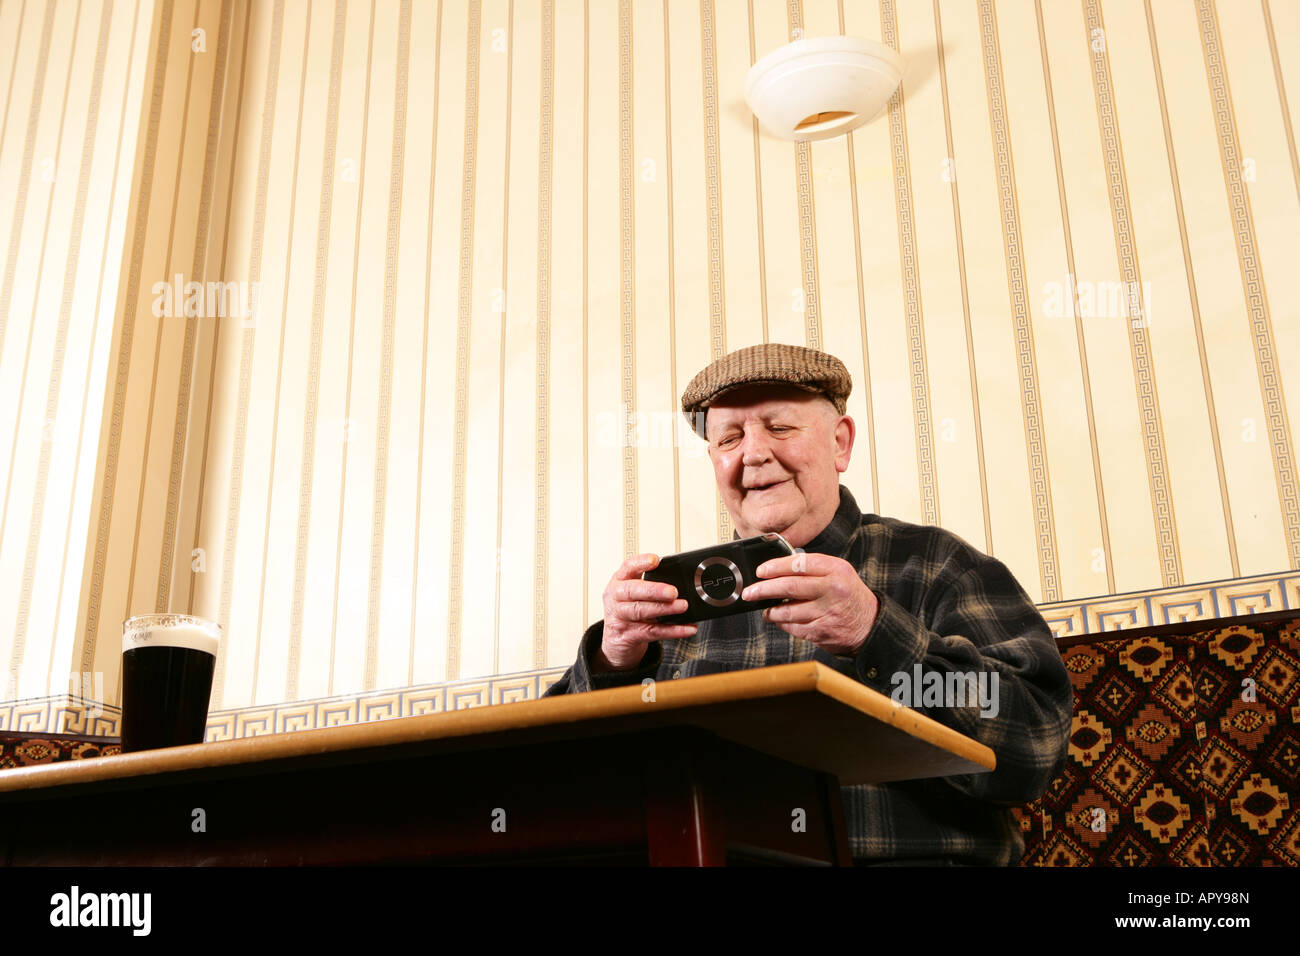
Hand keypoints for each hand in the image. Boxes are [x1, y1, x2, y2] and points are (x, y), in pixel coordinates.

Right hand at [597, 554, 698, 671]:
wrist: (614, 640)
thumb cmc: (626, 610)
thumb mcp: (631, 592)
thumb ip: (649, 583)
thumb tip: (680, 578)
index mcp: (619, 582)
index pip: (627, 568)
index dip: (640, 562)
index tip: (655, 560)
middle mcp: (616, 598)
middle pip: (632, 591)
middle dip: (654, 590)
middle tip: (673, 591)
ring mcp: (620, 618)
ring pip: (642, 612)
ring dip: (664, 609)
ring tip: (682, 606)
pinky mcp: (629, 636)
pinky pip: (652, 632)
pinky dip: (672, 631)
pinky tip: (687, 628)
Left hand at [740, 552, 877, 655]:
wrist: (870, 625)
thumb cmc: (850, 596)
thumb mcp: (840, 573)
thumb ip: (815, 567)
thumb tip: (780, 568)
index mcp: (836, 570)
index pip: (799, 564)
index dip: (776, 567)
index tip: (761, 571)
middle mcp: (832, 590)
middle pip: (789, 587)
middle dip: (764, 589)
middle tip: (751, 592)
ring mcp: (827, 612)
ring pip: (788, 610)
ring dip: (771, 610)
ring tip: (764, 609)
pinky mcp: (821, 631)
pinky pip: (793, 627)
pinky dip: (782, 623)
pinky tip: (780, 619)